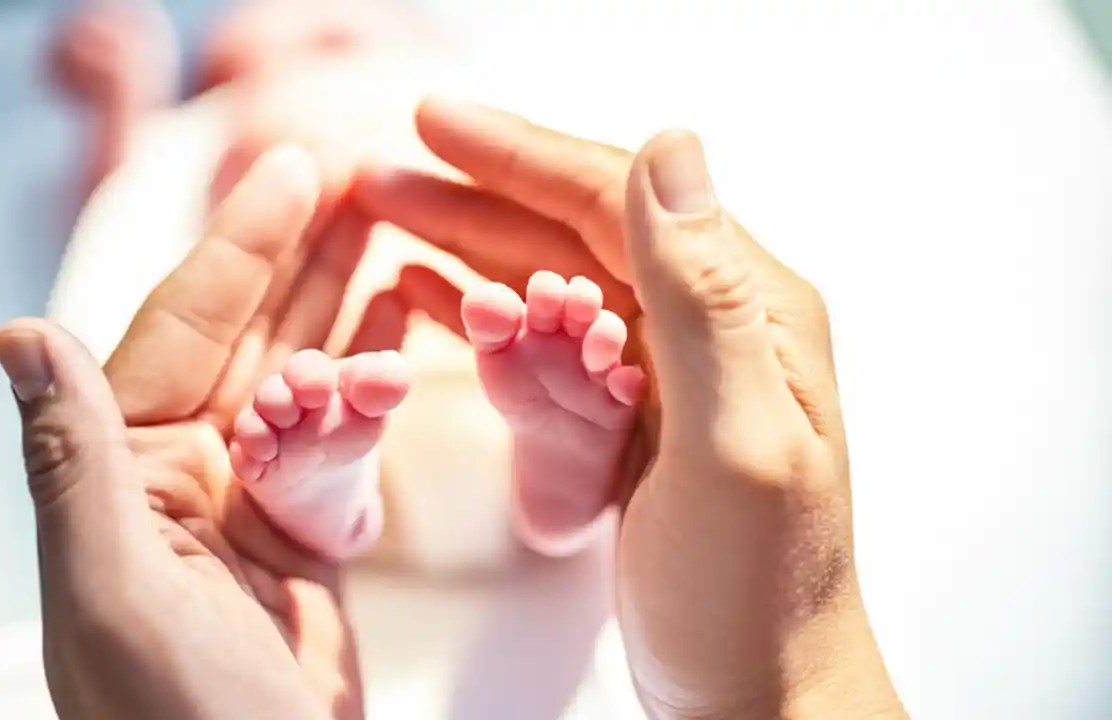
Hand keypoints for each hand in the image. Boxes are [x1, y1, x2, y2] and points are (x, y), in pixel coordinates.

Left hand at [0, 147, 396, 718]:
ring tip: (393, 227)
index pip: (181, 332)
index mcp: (124, 476)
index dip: (239, 247)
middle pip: (249, 335)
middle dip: (302, 253)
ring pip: (305, 376)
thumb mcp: (115, 595)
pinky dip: (378, 381)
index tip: (291, 171)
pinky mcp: (310, 534)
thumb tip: (22, 335)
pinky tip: (404, 326)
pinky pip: (347, 438)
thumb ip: (78, 462)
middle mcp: (184, 475)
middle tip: (358, 172)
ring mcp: (252, 501)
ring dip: (346, 301)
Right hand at [354, 100, 905, 717]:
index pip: (619, 201)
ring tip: (386, 225)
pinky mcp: (631, 422)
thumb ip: (701, 301)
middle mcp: (710, 328)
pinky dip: (486, 318)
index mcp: (746, 314)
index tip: (432, 121)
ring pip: (551, 285)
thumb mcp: (733, 449)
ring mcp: (667, 375)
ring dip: (468, 253)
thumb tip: (669, 148)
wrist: (760, 698)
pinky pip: (546, 348)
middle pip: (572, 232)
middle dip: (471, 200)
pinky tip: (435, 301)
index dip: (519, 155)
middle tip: (374, 176)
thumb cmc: (755, 595)